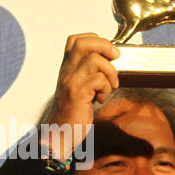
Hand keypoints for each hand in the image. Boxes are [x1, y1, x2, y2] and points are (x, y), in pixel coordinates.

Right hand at [43, 33, 119, 155]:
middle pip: (84, 43)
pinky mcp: (77, 94)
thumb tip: (113, 63)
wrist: (59, 134)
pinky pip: (99, 80)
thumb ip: (90, 74)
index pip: (76, 40)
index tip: (107, 53)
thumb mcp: (80, 88)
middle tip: (115, 59)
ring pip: (95, 60)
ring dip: (110, 72)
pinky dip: (107, 88)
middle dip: (105, 46)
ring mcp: (71, 81)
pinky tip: (101, 99)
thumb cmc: (73, 112)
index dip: (96, 40)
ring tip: (110, 86)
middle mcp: (66, 71)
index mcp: (67, 68)